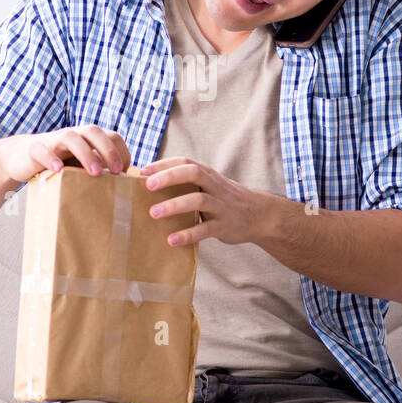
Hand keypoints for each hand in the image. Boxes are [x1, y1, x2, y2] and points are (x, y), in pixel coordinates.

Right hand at [1, 125, 131, 184]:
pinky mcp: (35, 149)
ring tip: (95, 173)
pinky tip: (58, 170)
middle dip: (108, 150)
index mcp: (87, 138)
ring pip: (71, 137)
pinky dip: (50, 158)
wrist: (20, 158)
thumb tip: (123, 188)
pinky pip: (42, 150)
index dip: (122, 151)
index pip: (112, 136)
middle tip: (117, 171)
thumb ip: (98, 171)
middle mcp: (73, 135)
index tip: (126, 172)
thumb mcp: (80, 167)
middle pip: (94, 131)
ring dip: (86, 153)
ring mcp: (53, 140)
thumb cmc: (57, 164)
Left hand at [138, 156, 268, 247]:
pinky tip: (171, 240)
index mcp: (208, 174)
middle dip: (169, 177)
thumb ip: (188, 183)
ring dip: (174, 205)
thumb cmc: (224, 199)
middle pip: (193, 173)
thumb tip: (150, 183)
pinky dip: (188, 234)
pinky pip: (205, 229)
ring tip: (153, 213)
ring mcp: (220, 206)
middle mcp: (214, 186)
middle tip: (148, 186)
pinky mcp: (224, 226)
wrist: (259, 215)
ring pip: (198, 200)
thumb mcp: (210, 185)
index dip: (163, 165)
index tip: (142, 171)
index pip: (185, 162)